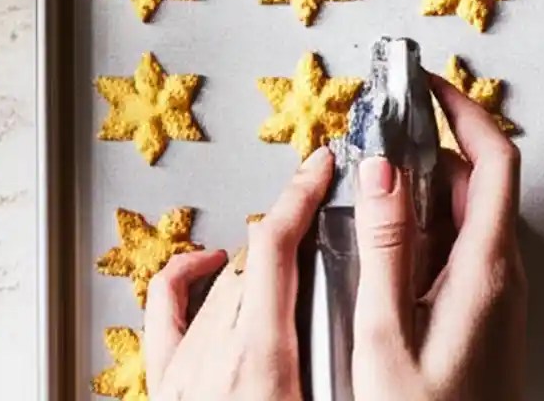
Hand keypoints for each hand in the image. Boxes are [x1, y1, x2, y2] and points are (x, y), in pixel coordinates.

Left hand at [143, 147, 333, 400]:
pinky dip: (186, 270)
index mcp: (262, 357)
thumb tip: (378, 337)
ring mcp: (186, 361)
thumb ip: (349, 366)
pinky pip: (166, 303)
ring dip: (254, 258)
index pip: (276, 248)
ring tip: (285, 248)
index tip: (318, 166)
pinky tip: (209, 262)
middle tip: (320, 210)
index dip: (299, 196)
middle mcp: (217, 351)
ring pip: (220, 282)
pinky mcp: (165, 377)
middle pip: (252, 259)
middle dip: (288, 227)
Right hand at [350, 75, 526, 400]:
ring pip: (462, 214)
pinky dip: (419, 226)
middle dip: (427, 144)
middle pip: (475, 180)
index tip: (425, 82)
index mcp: (486, 269)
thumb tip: (380, 171)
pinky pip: (455, 248)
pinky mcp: (479, 313)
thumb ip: (384, 244)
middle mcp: (500, 275)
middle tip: (378, 131)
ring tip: (367, 184)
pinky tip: (380, 242)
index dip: (463, 108)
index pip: (493, 159)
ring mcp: (493, 295)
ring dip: (418, 188)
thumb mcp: (387, 330)